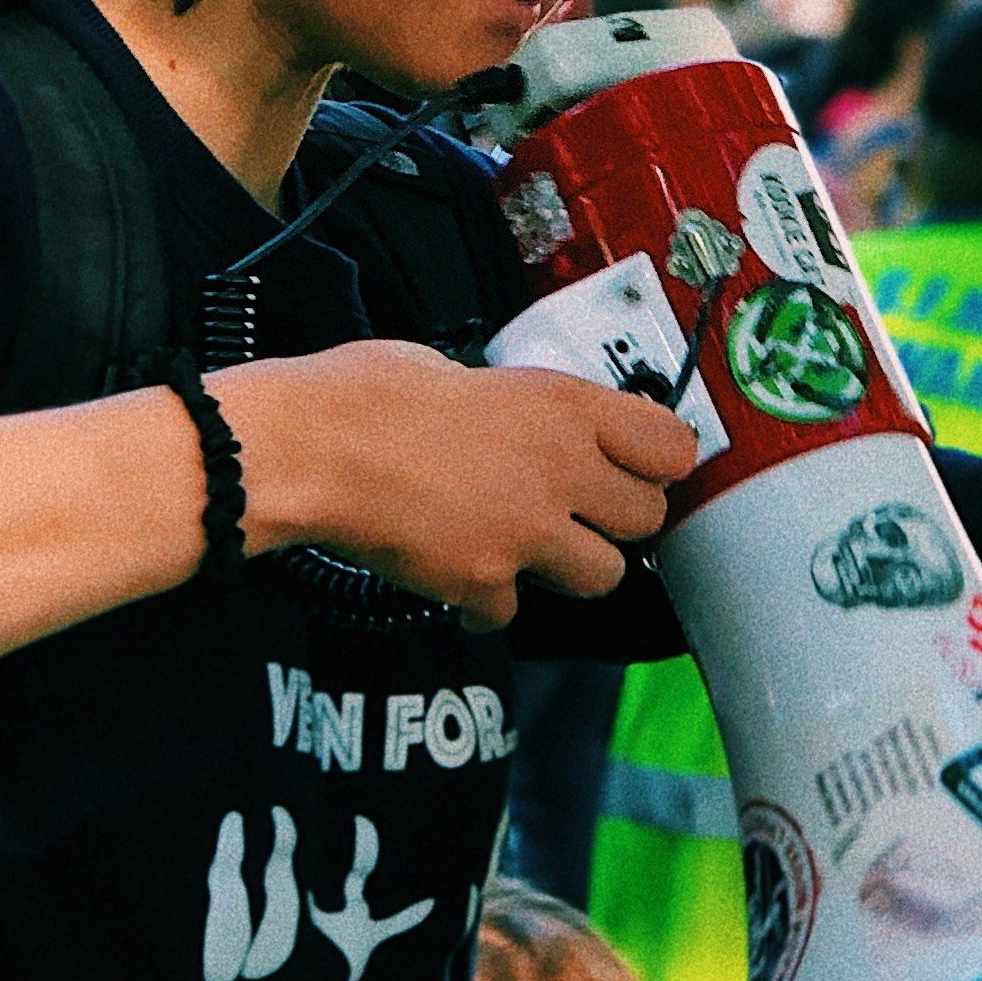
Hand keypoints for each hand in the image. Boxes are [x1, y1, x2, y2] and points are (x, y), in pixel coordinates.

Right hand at [222, 341, 694, 628]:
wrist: (309, 447)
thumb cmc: (365, 393)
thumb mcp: (459, 369)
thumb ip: (511, 404)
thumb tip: (519, 418)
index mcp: (560, 405)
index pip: (673, 446)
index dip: (658, 460)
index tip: (641, 464)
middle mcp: (559, 470)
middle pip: (648, 520)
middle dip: (617, 520)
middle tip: (579, 510)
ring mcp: (525, 532)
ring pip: (602, 577)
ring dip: (568, 567)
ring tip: (525, 546)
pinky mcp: (483, 581)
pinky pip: (511, 611)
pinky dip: (488, 600)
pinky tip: (458, 572)